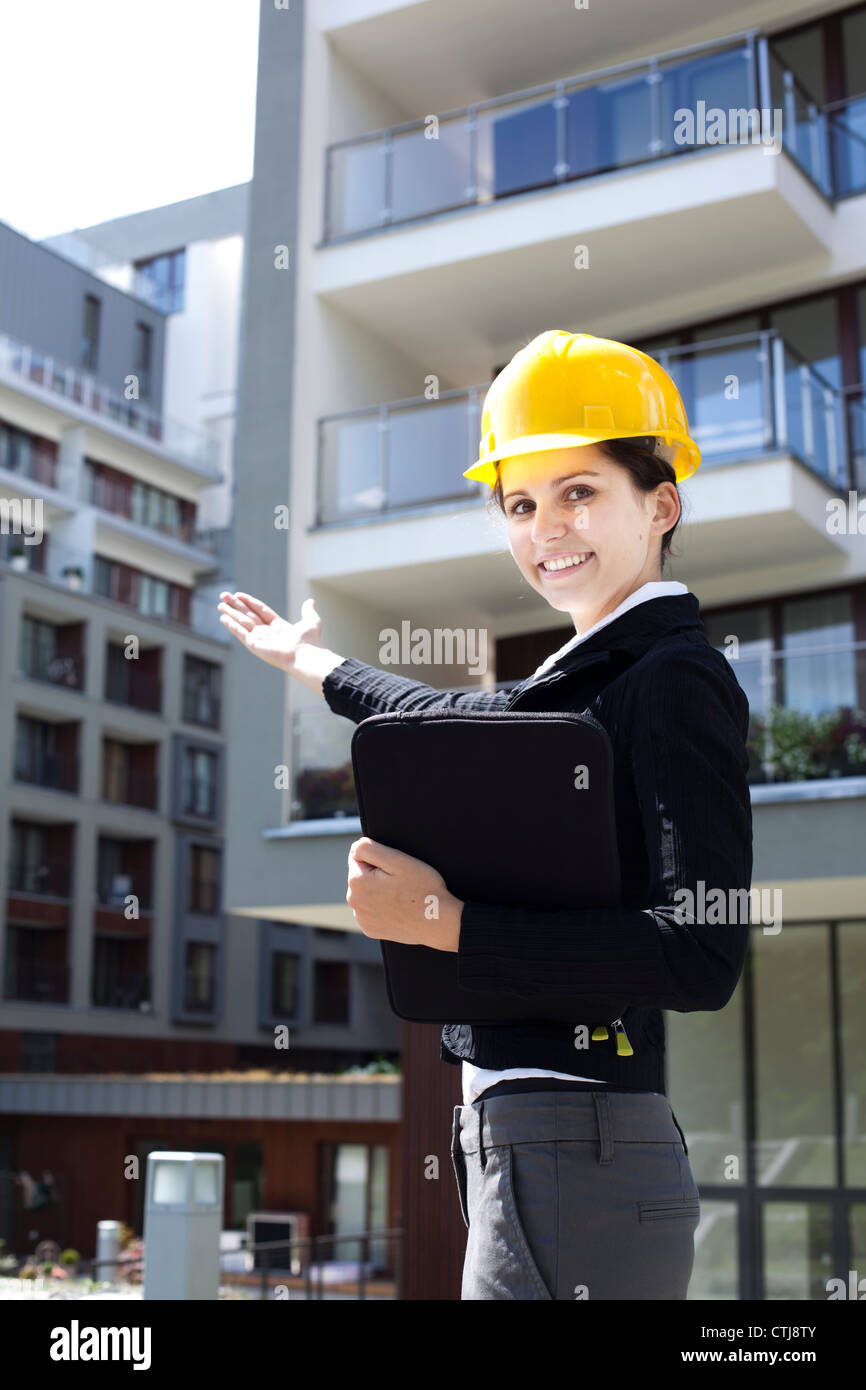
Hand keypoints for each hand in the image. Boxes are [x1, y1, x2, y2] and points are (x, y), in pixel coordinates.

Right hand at [217, 591, 320, 673]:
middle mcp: (268, 633)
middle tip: (223, 596)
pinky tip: (224, 618)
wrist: (305, 655)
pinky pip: (241, 633)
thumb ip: (308, 611)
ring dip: (231, 613)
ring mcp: (260, 640)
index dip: (249, 602)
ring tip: (220, 605)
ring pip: (242, 623)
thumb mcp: (311, 621)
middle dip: (236, 606)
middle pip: (248, 615)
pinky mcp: (255, 646)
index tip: (238, 594)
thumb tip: (310, 601)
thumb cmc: (310, 641)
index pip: (260, 611)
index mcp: (279, 627)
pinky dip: (232, 626)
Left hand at [346, 837, 462, 951]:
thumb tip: (355, 849)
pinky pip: (371, 911)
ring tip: (401, 896)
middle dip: (377, 875)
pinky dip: (382, 908)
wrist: (439, 921)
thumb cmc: (422, 889)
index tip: (394, 869)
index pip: (358, 857)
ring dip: (378, 891)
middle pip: (361, 876)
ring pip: (366, 893)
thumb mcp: (398, 860)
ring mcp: (362, 918)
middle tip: (401, 883)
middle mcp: (354, 902)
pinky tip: (398, 909)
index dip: (379, 859)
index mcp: (357, 882)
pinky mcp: (370, 929)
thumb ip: (369, 848)